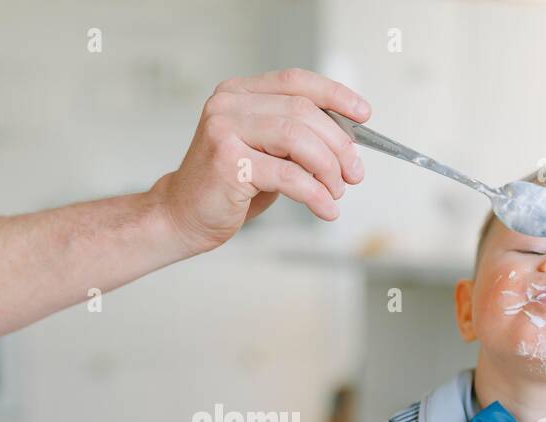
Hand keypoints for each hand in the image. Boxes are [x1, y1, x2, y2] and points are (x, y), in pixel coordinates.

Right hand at [153, 67, 370, 254]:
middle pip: (302, 112)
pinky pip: (288, 176)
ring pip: (298, 140)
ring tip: (337, 190)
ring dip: (328, 168)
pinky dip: (315, 194)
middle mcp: (228, 105)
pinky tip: (325, 208)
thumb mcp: (267, 154)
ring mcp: (224, 131)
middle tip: (354, 172)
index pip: (296, 81)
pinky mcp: (228, 162)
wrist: (182, 216)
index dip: (335, 95)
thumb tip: (346, 144)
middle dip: (338, 144)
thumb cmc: (226, 187)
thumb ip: (296, 141)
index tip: (363, 114)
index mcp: (239, 93)